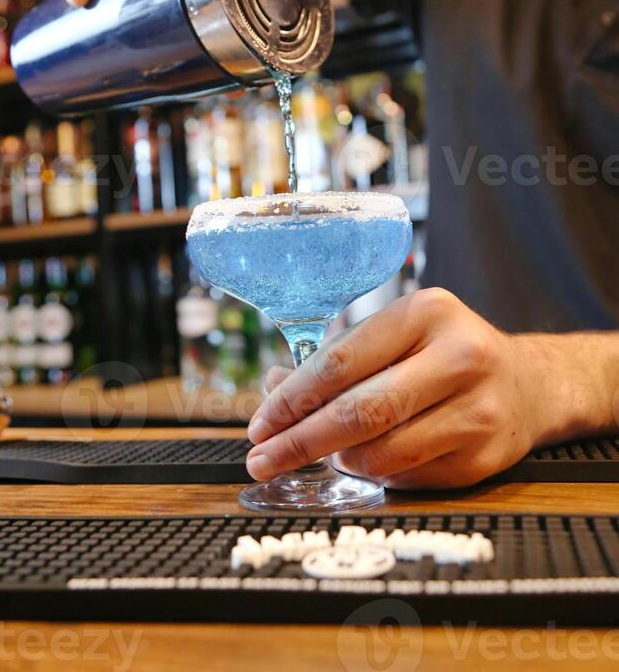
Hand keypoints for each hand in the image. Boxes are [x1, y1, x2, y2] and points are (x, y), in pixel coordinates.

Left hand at [246, 288, 565, 488]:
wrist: (528, 384)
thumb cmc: (445, 353)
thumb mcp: (398, 335)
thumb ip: (339, 358)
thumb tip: (274, 387)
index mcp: (427, 312)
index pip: (343, 360)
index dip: (293, 398)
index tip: (260, 424)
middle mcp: (458, 357)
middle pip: (361, 411)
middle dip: (300, 441)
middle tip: (261, 460)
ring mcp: (477, 410)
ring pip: (383, 452)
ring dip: (338, 460)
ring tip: (319, 454)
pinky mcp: (484, 456)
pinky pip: (407, 477)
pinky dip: (374, 474)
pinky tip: (363, 462)